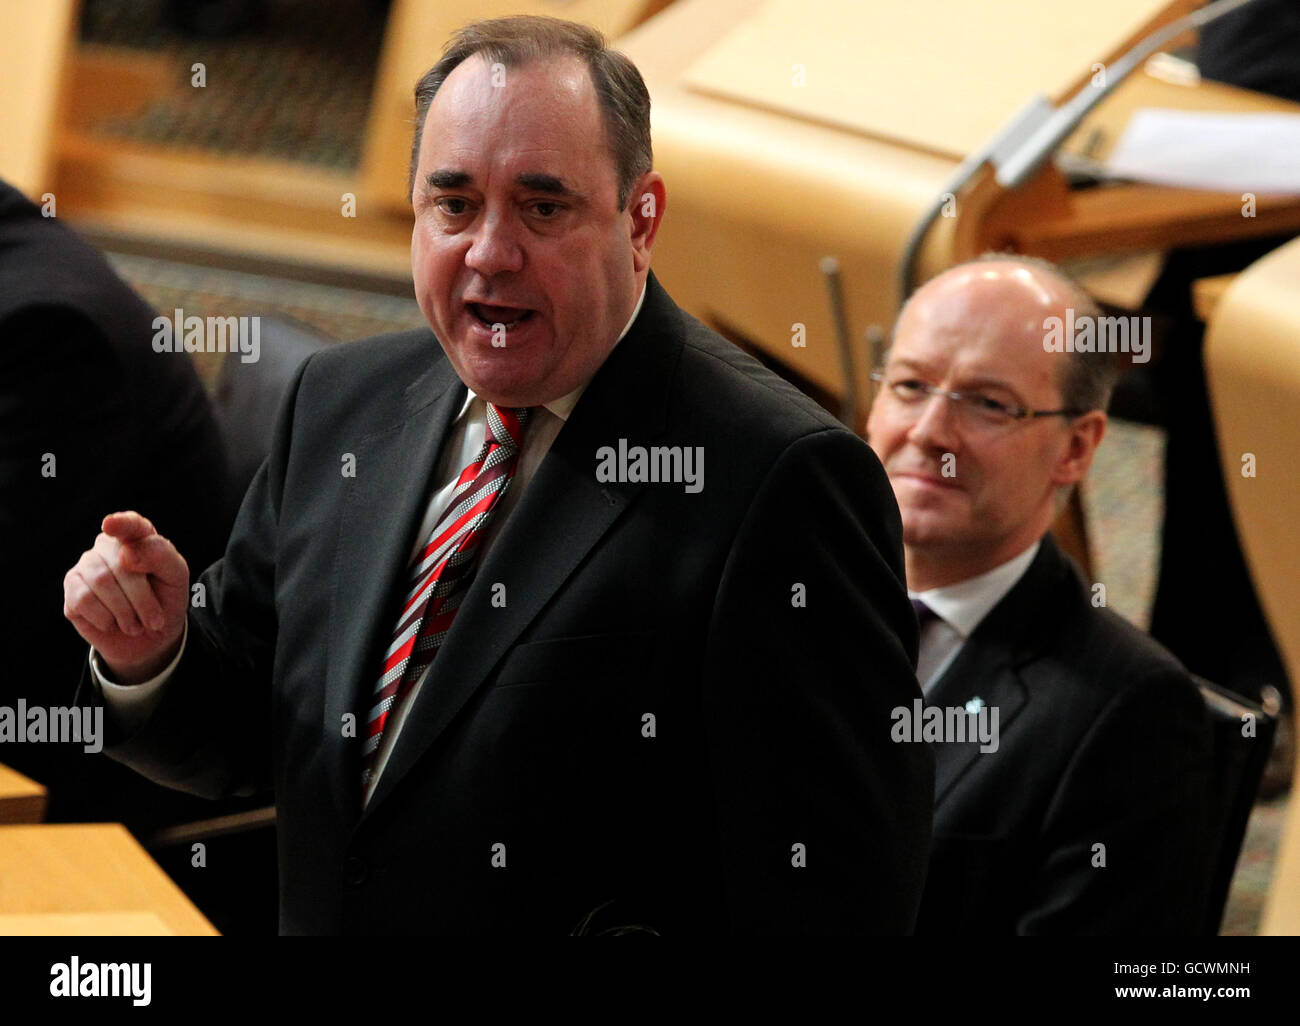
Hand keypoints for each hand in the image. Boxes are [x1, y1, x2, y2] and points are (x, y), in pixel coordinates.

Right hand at [64, 511, 189, 683]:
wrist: (149, 637)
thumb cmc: (164, 599)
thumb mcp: (176, 578)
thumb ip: (161, 556)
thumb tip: (125, 552)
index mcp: (138, 536)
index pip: (130, 524)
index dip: (121, 523)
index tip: (110, 525)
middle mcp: (108, 546)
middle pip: (119, 564)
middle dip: (142, 599)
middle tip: (154, 620)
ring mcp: (86, 566)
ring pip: (100, 582)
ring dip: (125, 612)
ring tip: (135, 624)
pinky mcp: (71, 590)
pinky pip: (83, 600)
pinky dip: (105, 619)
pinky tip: (113, 622)